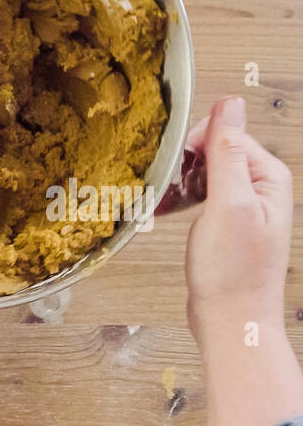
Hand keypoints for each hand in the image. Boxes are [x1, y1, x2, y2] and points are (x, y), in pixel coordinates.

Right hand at [184, 95, 293, 334]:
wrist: (230, 321)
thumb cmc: (232, 272)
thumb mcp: (228, 206)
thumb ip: (227, 154)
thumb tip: (229, 104)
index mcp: (267, 176)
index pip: (228, 134)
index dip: (194, 144)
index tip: (172, 167)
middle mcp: (258, 187)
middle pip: (213, 151)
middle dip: (182, 164)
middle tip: (163, 188)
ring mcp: (241, 206)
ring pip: (202, 173)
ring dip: (176, 183)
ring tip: (158, 202)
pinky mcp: (223, 223)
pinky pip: (198, 196)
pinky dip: (177, 200)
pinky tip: (163, 212)